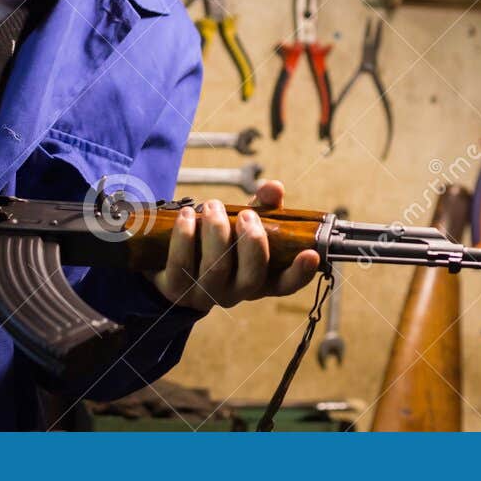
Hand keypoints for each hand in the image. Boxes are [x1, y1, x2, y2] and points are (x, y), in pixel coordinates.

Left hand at [148, 180, 321, 311]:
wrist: (169, 265)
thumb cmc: (217, 242)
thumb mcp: (242, 225)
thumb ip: (262, 207)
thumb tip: (274, 187)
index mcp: (258, 279)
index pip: (284, 285)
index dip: (300, 273)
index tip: (311, 254)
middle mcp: (234, 292)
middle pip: (251, 277)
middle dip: (252, 243)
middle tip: (247, 215)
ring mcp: (204, 294)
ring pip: (216, 268)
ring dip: (216, 232)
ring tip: (213, 205)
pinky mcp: (175, 289)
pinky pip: (181, 264)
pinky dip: (185, 236)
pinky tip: (186, 215)